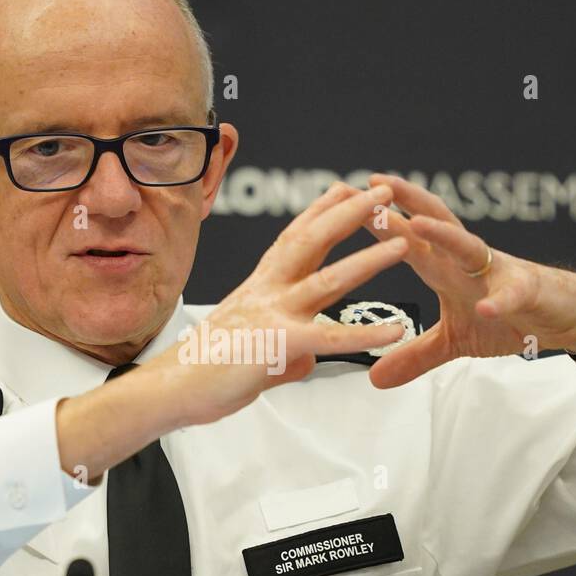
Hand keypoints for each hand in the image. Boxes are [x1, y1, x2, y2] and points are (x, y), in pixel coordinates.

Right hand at [152, 182, 411, 425]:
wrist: (171, 389)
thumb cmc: (206, 370)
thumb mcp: (254, 353)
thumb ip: (287, 353)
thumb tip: (306, 363)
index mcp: (259, 286)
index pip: (294, 237)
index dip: (322, 210)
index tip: (345, 186)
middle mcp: (267, 291)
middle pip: (314, 240)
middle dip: (351, 213)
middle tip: (384, 190)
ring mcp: (273, 315)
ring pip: (329, 280)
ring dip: (369, 258)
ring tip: (404, 242)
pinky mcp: (278, 346)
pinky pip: (330, 340)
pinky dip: (365, 335)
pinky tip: (396, 332)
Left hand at [360, 174, 575, 388]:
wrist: (565, 317)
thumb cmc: (508, 317)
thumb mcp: (453, 342)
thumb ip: (414, 355)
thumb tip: (375, 379)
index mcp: (445, 268)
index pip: (405, 237)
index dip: (375, 220)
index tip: (340, 199)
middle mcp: (468, 261)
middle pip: (432, 223)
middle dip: (402, 204)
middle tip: (370, 187)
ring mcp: (499, 272)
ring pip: (468, 247)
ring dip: (441, 236)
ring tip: (414, 227)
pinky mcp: (529, 292)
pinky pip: (513, 294)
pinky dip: (499, 302)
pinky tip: (486, 310)